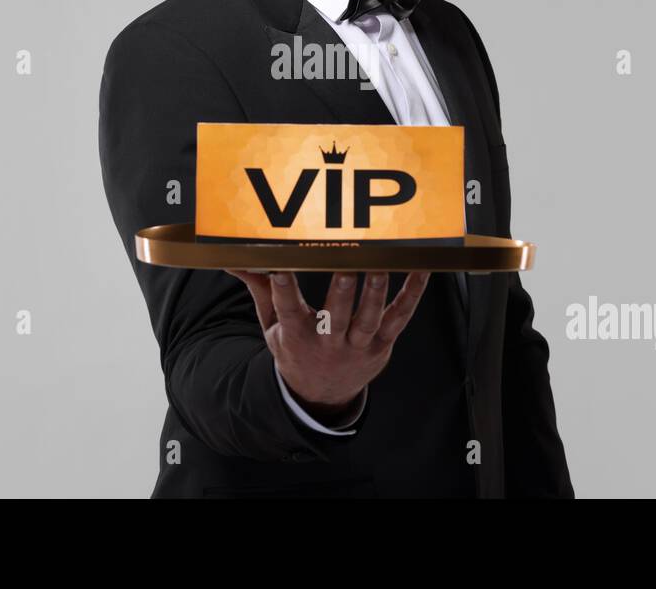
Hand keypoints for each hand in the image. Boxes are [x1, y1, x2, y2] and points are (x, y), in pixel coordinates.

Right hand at [223, 270, 430, 415]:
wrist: (321, 395)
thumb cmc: (295, 350)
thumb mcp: (271, 327)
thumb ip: (260, 289)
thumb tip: (235, 260)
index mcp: (296, 335)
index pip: (287, 307)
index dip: (283, 286)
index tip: (281, 264)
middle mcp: (327, 342)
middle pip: (335, 314)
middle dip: (341, 287)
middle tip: (347, 261)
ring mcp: (357, 345)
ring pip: (368, 318)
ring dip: (375, 291)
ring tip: (381, 266)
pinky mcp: (381, 345)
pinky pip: (399, 318)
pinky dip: (412, 294)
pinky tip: (420, 271)